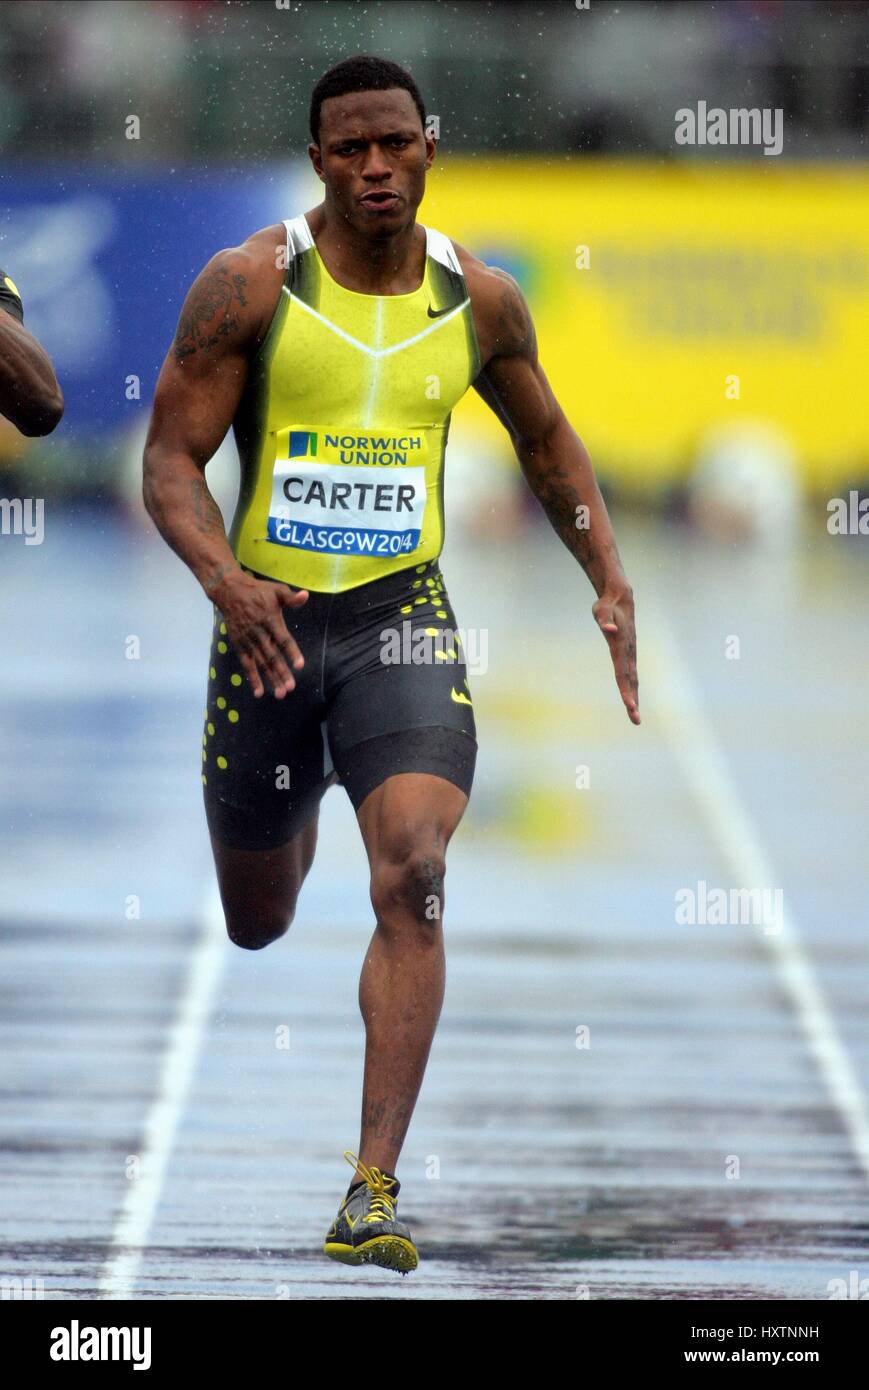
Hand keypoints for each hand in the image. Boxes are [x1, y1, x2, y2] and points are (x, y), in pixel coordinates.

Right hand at [210, 570, 307, 697]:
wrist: (229, 591)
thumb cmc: (258, 591)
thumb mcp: (276, 590)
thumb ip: (291, 598)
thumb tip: (305, 596)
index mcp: (270, 619)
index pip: (283, 639)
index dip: (292, 652)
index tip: (300, 665)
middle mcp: (259, 632)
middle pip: (272, 656)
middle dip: (281, 672)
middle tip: (290, 688)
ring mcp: (248, 640)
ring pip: (261, 663)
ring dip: (270, 679)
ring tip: (280, 693)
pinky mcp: (239, 645)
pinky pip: (246, 664)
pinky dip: (252, 678)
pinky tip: (259, 692)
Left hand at [593, 585, 639, 725]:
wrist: (621, 598)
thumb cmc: (607, 605)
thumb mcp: (602, 611)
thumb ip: (605, 621)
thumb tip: (610, 630)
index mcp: (621, 647)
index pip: (622, 672)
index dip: (625, 689)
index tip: (628, 704)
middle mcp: (628, 653)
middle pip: (630, 681)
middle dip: (632, 700)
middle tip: (635, 719)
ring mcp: (630, 654)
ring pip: (632, 680)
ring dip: (633, 699)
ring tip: (635, 718)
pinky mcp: (628, 655)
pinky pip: (630, 675)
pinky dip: (632, 689)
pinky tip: (631, 701)